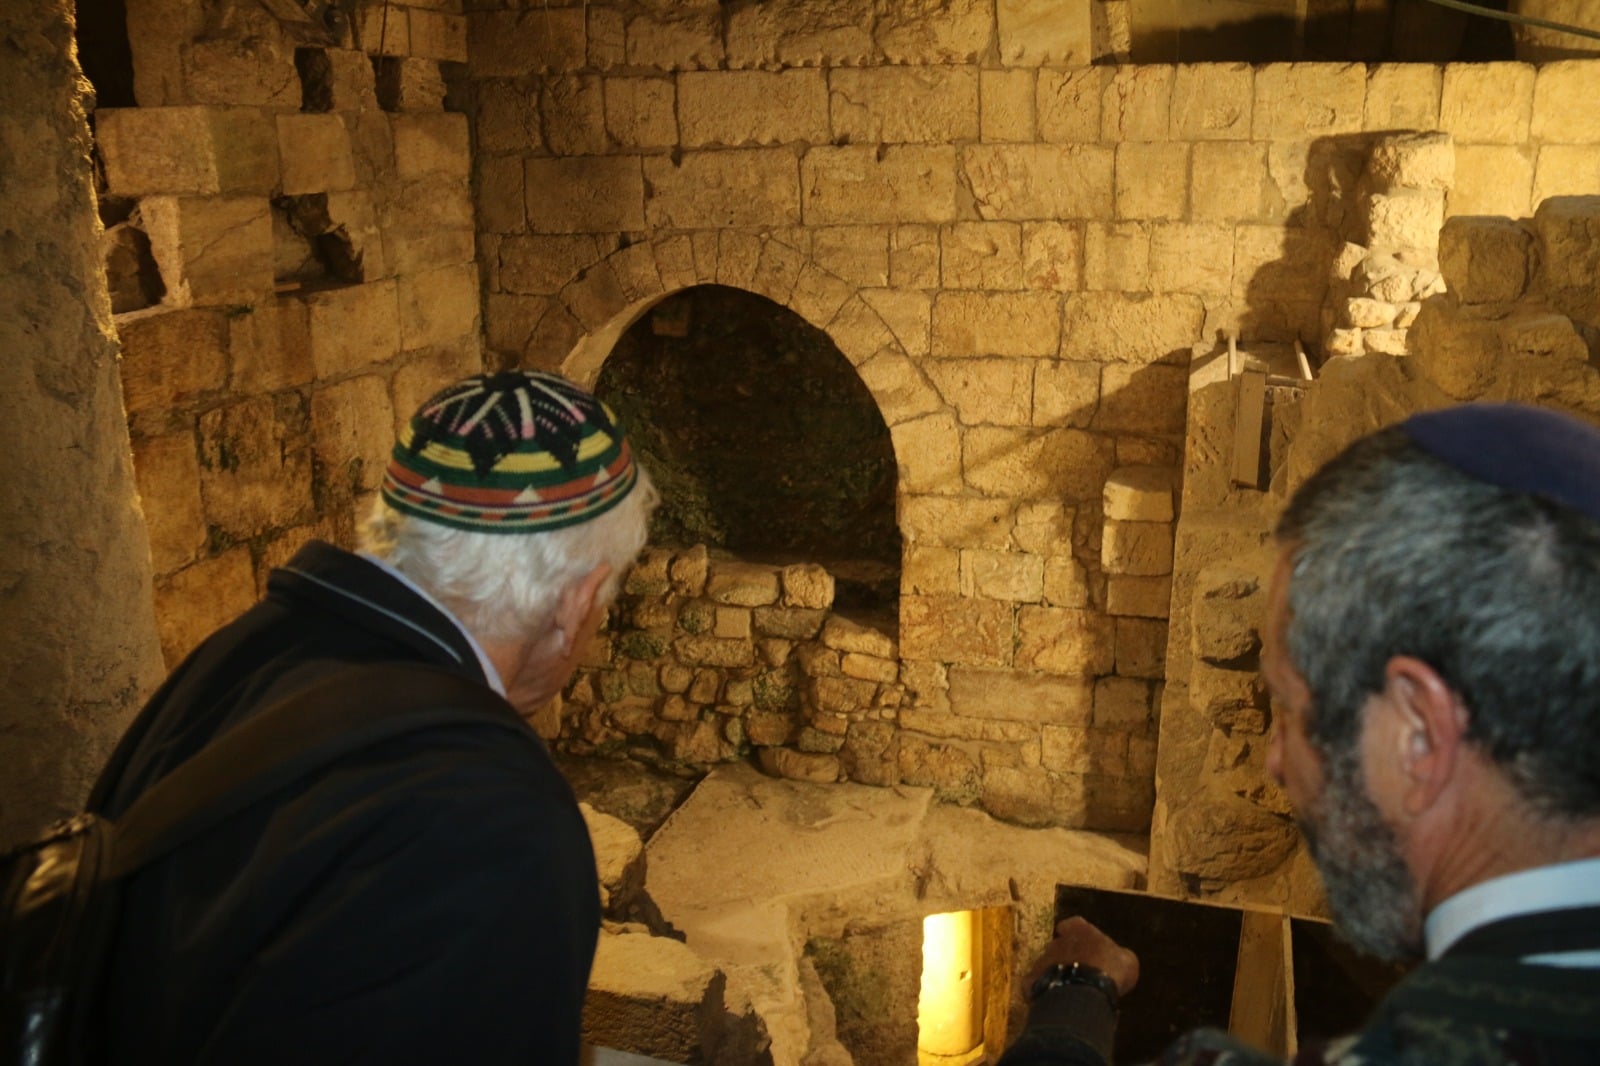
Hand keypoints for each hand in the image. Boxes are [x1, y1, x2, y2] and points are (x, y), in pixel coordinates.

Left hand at [1024, 916, 1139, 996]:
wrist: (1082, 992)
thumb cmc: (1109, 970)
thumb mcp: (1127, 961)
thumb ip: (1118, 955)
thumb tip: (1117, 957)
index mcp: (1080, 931)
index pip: (1074, 924)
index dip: (1077, 931)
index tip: (1081, 940)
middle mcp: (1057, 941)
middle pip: (1059, 944)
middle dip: (1066, 955)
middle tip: (1079, 971)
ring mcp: (1042, 960)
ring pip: (1046, 963)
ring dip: (1056, 972)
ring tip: (1068, 989)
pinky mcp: (1031, 980)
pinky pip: (1036, 983)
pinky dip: (1044, 990)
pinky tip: (1054, 1001)